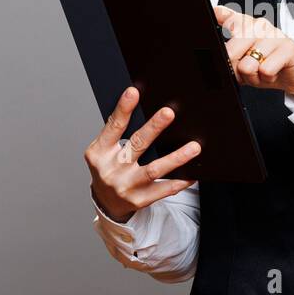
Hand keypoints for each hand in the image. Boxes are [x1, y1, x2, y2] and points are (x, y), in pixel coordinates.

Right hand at [85, 86, 200, 222]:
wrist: (106, 202)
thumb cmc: (109, 168)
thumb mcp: (105, 149)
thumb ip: (117, 131)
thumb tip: (141, 105)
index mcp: (100, 152)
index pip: (113, 127)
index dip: (123, 109)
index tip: (133, 92)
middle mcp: (111, 169)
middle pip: (137, 145)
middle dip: (153, 128)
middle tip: (169, 113)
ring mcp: (125, 186)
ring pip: (154, 170)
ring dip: (176, 158)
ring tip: (194, 147)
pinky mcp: (139, 200)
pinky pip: (163, 190)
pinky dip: (179, 181)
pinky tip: (192, 173)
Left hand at [213, 4, 293, 100]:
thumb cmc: (269, 66)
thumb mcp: (244, 62)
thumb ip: (230, 56)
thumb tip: (220, 56)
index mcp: (247, 26)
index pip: (230, 18)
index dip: (220, 16)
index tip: (214, 13)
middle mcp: (260, 26)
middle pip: (231, 50)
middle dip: (235, 70)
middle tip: (247, 72)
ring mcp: (275, 35)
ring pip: (248, 64)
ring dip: (254, 76)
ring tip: (262, 72)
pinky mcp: (288, 47)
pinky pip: (266, 69)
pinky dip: (267, 78)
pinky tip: (273, 73)